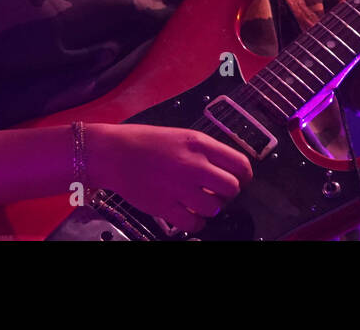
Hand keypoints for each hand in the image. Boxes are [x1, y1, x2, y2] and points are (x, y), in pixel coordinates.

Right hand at [88, 124, 252, 233]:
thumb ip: (205, 151)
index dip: (245, 175)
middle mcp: (193, 165)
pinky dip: (196, 223)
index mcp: (199, 144)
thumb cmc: (145, 142)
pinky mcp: (165, 207)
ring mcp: (180, 188)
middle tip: (218, 192)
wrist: (114, 154)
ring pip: (215, 208)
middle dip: (229, 193)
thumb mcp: (182, 136)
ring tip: (201, 202)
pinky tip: (190, 215)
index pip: (240, 164)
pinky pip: (194, 223)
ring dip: (212, 208)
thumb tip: (226, 168)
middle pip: (232, 188)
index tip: (240, 179)